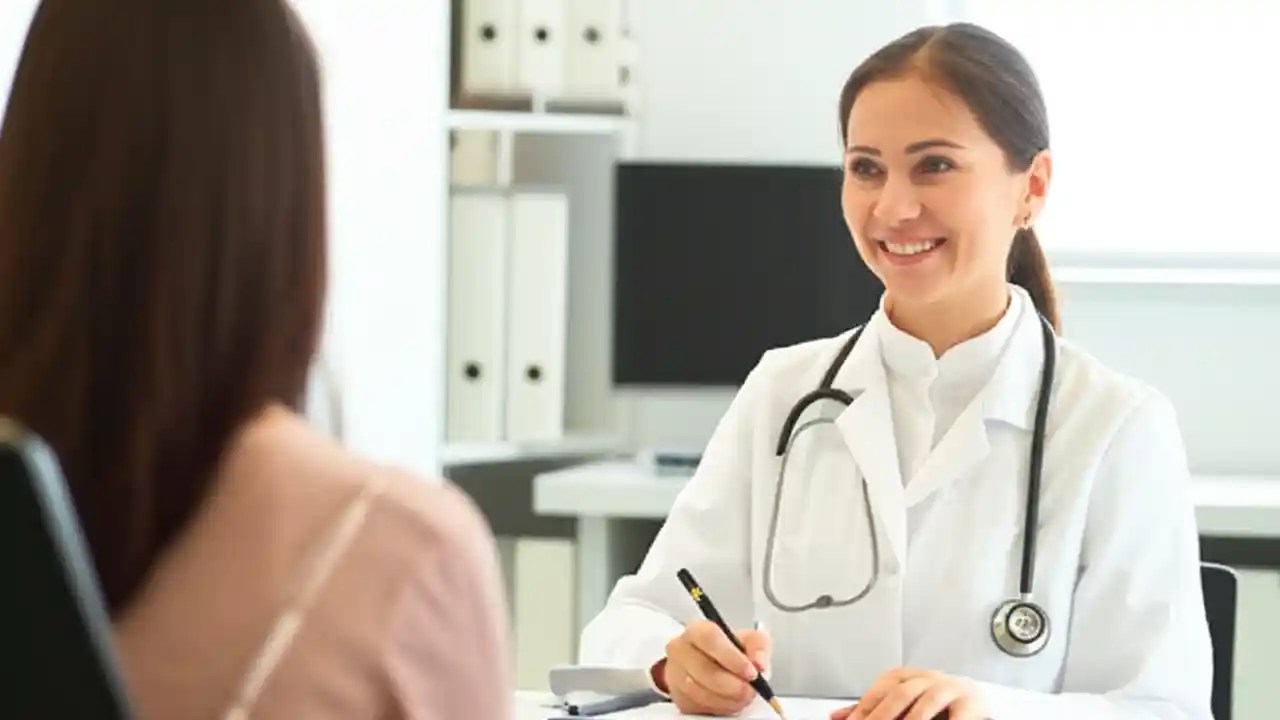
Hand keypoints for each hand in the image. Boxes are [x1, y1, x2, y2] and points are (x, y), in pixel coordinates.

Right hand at [653, 621, 770, 716]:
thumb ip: (758, 646)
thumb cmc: (729, 650)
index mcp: (697, 630)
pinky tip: (730, 701)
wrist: (710, 664)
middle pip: (704, 669)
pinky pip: (698, 706)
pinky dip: (719, 708)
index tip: (751, 672)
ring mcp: (675, 674)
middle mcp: (680, 649)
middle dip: (733, 685)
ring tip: (743, 696)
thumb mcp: (749, 640)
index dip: (732, 658)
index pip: (710, 639)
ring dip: (728, 699)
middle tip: (751, 690)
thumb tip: (758, 664)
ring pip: (700, 691)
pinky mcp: (678, 696)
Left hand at [830, 668, 988, 719]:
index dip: (865, 706)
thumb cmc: (940, 708)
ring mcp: (953, 689)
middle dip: (882, 714)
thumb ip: (874, 710)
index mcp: (912, 678)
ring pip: (927, 703)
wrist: (982, 706)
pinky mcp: (974, 704)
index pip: (883, 687)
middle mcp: (931, 679)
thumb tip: (836, 716)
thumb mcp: (904, 708)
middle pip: (901, 692)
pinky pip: (958, 716)